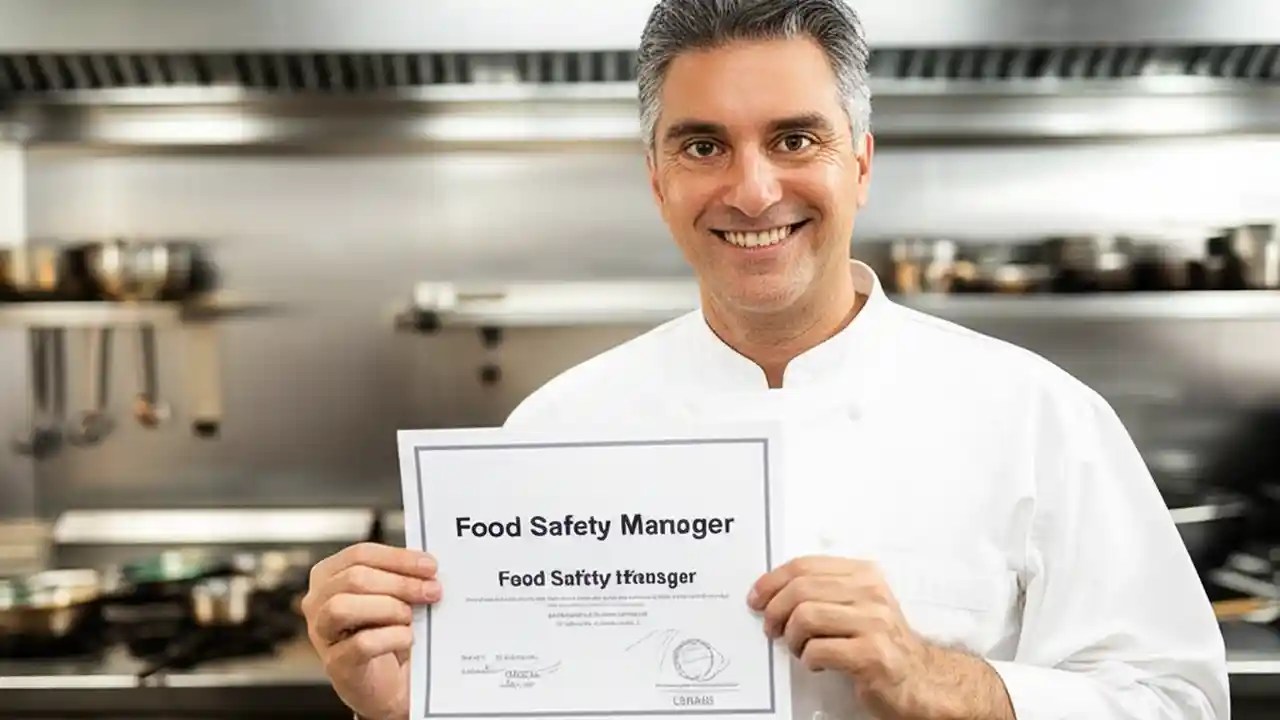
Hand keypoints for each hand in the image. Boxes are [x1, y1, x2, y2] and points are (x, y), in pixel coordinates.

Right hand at [301, 542, 441, 719]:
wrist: (386, 685)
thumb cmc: (386, 634)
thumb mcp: (390, 597)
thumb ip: (400, 577)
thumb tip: (427, 567)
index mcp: (329, 576)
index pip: (359, 554)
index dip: (398, 558)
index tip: (430, 565)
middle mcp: (317, 602)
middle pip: (354, 578)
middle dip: (400, 582)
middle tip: (432, 590)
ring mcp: (322, 634)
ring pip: (343, 607)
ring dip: (389, 608)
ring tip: (411, 616)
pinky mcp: (336, 664)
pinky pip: (361, 644)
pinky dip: (392, 637)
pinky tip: (407, 638)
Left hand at [747, 555, 1012, 719]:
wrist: (920, 680)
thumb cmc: (881, 642)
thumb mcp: (858, 604)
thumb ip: (824, 590)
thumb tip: (772, 591)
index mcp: (864, 574)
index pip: (805, 565)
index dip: (772, 580)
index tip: (757, 598)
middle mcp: (871, 593)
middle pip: (800, 589)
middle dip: (775, 611)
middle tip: (772, 629)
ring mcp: (874, 624)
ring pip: (806, 616)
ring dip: (792, 638)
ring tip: (799, 648)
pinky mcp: (871, 655)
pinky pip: (819, 650)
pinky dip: (808, 659)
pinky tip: (817, 663)